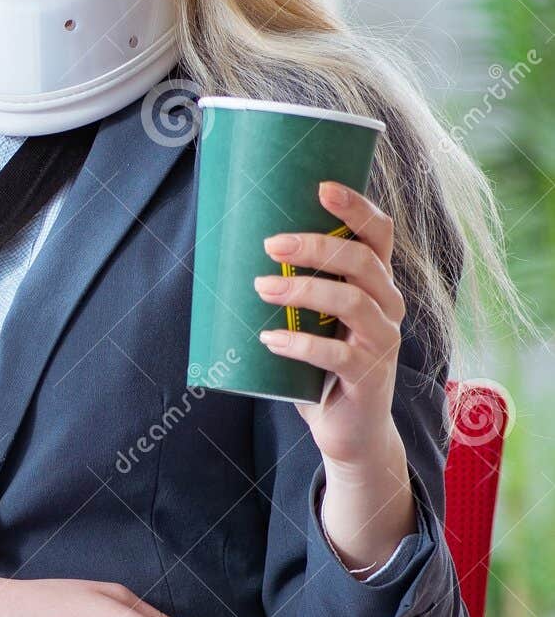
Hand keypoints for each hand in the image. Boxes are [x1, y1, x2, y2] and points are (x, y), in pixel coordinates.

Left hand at [253, 179, 405, 466]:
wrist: (346, 429)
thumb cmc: (320, 362)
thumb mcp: (310, 316)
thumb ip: (291, 283)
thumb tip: (229, 244)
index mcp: (377, 281)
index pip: (378, 233)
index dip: (356, 207)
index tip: (322, 187)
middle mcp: (388, 305)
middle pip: (363, 261)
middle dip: (316, 246)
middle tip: (271, 244)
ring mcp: (382, 341)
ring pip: (352, 303)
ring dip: (303, 290)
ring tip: (261, 287)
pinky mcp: (369, 377)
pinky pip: (337, 356)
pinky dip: (299, 344)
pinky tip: (268, 340)